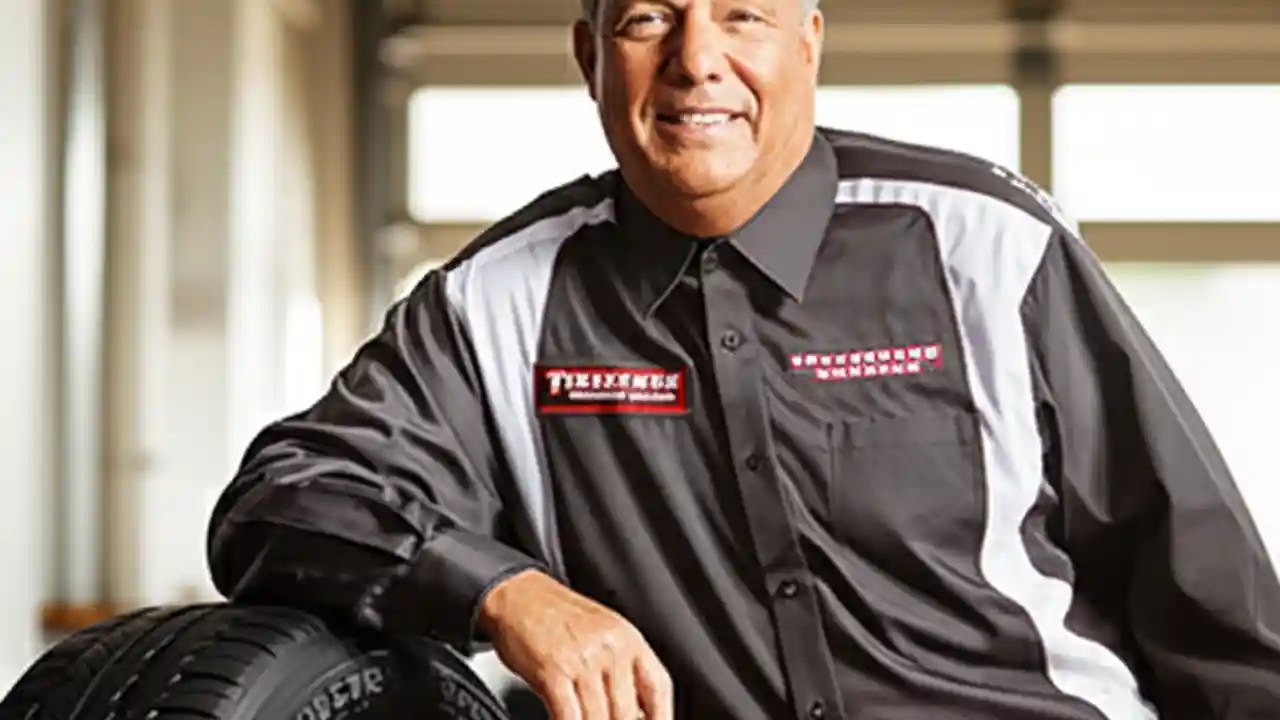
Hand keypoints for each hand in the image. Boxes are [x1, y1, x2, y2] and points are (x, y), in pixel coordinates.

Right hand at [478, 569, 673, 719]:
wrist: (517, 595)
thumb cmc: (556, 614)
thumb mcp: (603, 631)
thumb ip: (622, 666)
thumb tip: (638, 709)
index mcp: (628, 639)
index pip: (658, 688)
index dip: (661, 717)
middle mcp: (609, 649)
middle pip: (628, 712)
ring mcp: (582, 661)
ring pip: (599, 719)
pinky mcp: (553, 673)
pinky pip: (569, 716)